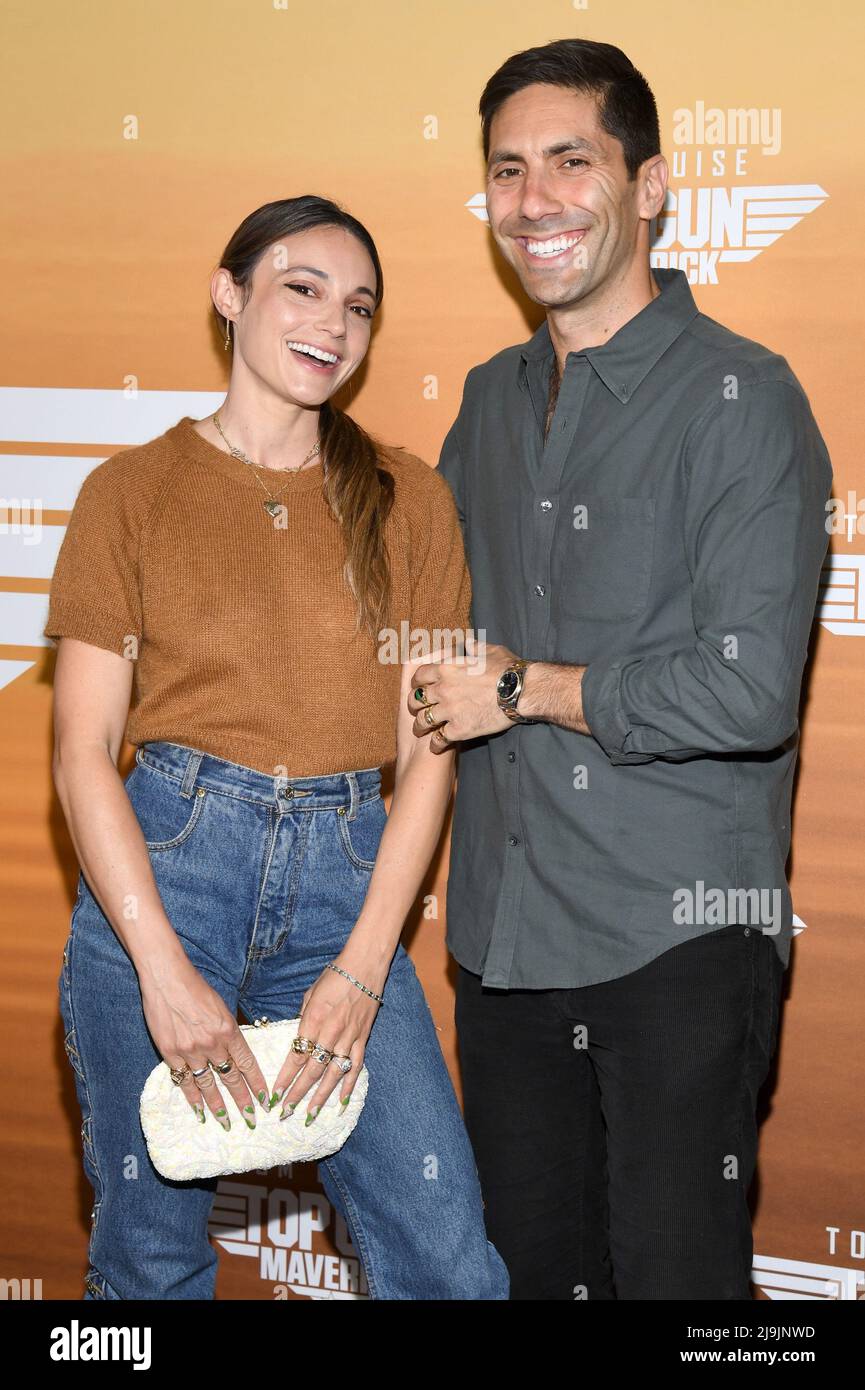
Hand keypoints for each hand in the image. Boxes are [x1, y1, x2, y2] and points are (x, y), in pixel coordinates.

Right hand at [140, 958, 270, 1129]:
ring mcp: (190, 1050)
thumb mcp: (221, 1006)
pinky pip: (184, 1081)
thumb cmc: (196, 987)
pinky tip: (199, 1111)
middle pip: (231, 1078)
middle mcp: (212, 1043)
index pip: (247, 1063)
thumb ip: (229, 1030)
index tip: (265, 1100)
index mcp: (229, 1030)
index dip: (257, 1084)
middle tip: (251, 1120)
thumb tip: (236, 1051)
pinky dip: (192, 1097)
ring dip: (218, 1106)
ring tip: (226, 1122)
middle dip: (243, 1101)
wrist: (167, 978)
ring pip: (208, 1084)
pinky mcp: (170, 1053)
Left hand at [273, 954, 383, 1122]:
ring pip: (333, 1074)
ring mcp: (349, 1037)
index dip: (285, 1077)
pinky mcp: (362, 1038)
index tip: (275, 1094)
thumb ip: (303, 1019)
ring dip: (320, 1097)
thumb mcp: (310, 994)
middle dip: (297, 1093)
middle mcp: (331, 1032)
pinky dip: (348, 1085)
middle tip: (286, 1112)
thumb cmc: (334, 976)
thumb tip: (298, 1039)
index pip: (296, 1055)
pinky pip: (355, 1067)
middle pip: (312, 1070)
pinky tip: (340, 1102)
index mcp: (313, 1019)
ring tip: (309, 1115)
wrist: (364, 965)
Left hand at [408, 638, 519, 746]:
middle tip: (417, 709)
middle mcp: (443, 689)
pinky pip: (439, 739)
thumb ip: (473, 647)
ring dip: (420, 726)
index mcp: (446, 668)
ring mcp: (449, 710)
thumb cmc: (507, 669)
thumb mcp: (489, 650)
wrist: (520, 691)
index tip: (418, 687)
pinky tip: (436, 745)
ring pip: (422, 721)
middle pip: (416, 699)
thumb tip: (468, 641)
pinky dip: (436, 743)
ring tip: (421, 730)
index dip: (417, 682)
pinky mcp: (459, 729)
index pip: (419, 675)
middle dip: (414, 704)